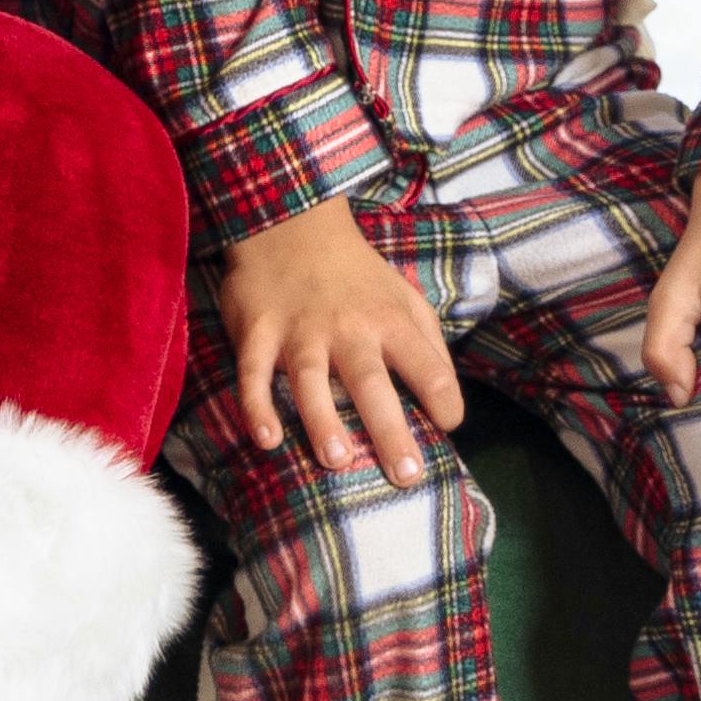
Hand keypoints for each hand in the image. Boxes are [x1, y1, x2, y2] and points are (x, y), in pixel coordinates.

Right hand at [217, 197, 462, 484]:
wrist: (291, 225)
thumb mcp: (404, 297)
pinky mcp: (258, 332)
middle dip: (390, 431)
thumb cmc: (356, 276)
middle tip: (406, 476)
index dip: (444, 399)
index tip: (447, 428)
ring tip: (337, 461)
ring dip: (323, 421)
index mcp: (390, 322)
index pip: (428, 366)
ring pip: (310, 380)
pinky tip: (267, 440)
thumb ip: (428, 345)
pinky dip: (257, 406)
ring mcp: (299, 331)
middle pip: (370, 384)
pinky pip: (253, 373)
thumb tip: (447, 403)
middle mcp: (347, 329)